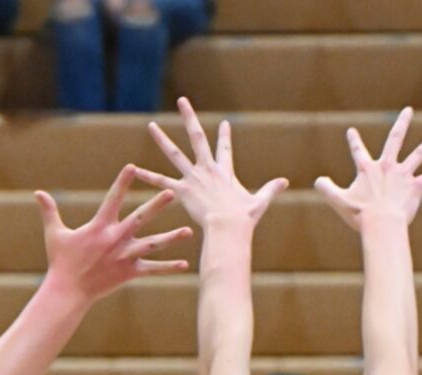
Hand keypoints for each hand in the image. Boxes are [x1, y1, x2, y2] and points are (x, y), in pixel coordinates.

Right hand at [36, 165, 190, 305]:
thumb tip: (38, 193)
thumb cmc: (61, 262)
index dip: (122, 182)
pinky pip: (152, 270)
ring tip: (188, 231)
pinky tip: (184, 264)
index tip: (133, 166)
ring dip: (171, 238)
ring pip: (152, 245)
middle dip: (156, 206)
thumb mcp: (54, 234)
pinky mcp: (129, 273)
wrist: (68, 291)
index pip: (113, 199)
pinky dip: (168, 267)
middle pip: (140, 219)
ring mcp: (124, 256)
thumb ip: (50, 212)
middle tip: (172, 192)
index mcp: (99, 226)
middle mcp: (115, 239)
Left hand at [139, 98, 287, 233]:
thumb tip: (287, 182)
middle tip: (181, 100)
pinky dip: (148, 176)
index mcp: (225, 171)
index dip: (225, 136)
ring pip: (174, 153)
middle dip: (189, 118)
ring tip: (151, 125)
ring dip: (162, 139)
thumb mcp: (260, 202)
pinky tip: (135, 169)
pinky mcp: (182, 190)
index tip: (224, 123)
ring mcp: (193, 177)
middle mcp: (207, 168)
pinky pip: (161, 181)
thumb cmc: (244, 219)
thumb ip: (271, 190)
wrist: (228, 227)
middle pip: (196, 137)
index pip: (225, 148)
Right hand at [314, 106, 421, 231]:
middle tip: (409, 110)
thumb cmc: (360, 214)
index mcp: (368, 169)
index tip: (351, 131)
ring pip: (418, 155)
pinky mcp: (415, 187)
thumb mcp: (338, 200)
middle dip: (402, 123)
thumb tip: (318, 180)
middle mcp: (387, 166)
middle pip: (395, 139)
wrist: (381, 224)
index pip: (358, 151)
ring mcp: (403, 175)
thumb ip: (326, 188)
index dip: (353, 141)